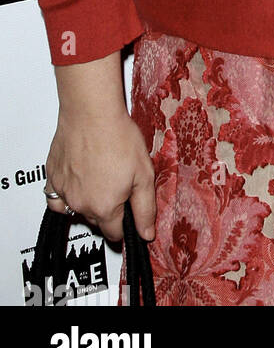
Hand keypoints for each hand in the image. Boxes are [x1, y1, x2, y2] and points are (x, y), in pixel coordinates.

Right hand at [46, 54, 155, 246]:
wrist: (91, 113)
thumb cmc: (118, 138)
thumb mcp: (144, 174)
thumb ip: (145, 208)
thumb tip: (146, 234)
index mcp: (105, 208)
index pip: (114, 233)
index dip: (125, 225)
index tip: (128, 212)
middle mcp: (81, 205)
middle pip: (96, 220)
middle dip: (108, 209)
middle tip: (118, 183)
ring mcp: (63, 193)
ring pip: (76, 209)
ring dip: (87, 201)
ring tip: (99, 177)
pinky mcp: (51, 178)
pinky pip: (56, 197)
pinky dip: (65, 195)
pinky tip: (77, 181)